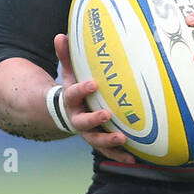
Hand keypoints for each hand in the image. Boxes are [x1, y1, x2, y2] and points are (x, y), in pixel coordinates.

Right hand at [53, 33, 136, 165]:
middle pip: (83, 122)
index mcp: (71, 101)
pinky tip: (133, 159)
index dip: (82, 89)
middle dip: (94, 119)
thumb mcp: (69, 73)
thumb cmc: (75, 89)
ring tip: (123, 139)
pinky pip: (108, 151)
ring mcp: (88, 133)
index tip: (93, 84)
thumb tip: (61, 35)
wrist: (68, 114)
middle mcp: (78, 119)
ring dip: (109, 141)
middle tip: (107, 115)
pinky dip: (119, 155)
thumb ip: (66, 56)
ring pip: (96, 140)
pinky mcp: (98, 141)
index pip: (74, 94)